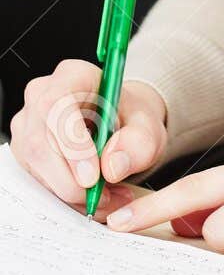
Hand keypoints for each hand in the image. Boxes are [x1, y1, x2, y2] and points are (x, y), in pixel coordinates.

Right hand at [9, 60, 167, 219]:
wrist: (123, 123)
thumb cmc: (130, 117)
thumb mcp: (148, 125)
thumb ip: (138, 142)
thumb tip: (112, 167)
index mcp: (72, 76)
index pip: (57, 106)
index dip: (71, 145)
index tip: (93, 176)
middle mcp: (42, 96)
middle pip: (40, 143)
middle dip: (71, 180)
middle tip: (104, 197)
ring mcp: (28, 124)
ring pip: (36, 167)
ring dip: (71, 192)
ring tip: (107, 198)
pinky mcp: (25, 151)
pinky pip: (37, 179)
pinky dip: (65, 196)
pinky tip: (91, 196)